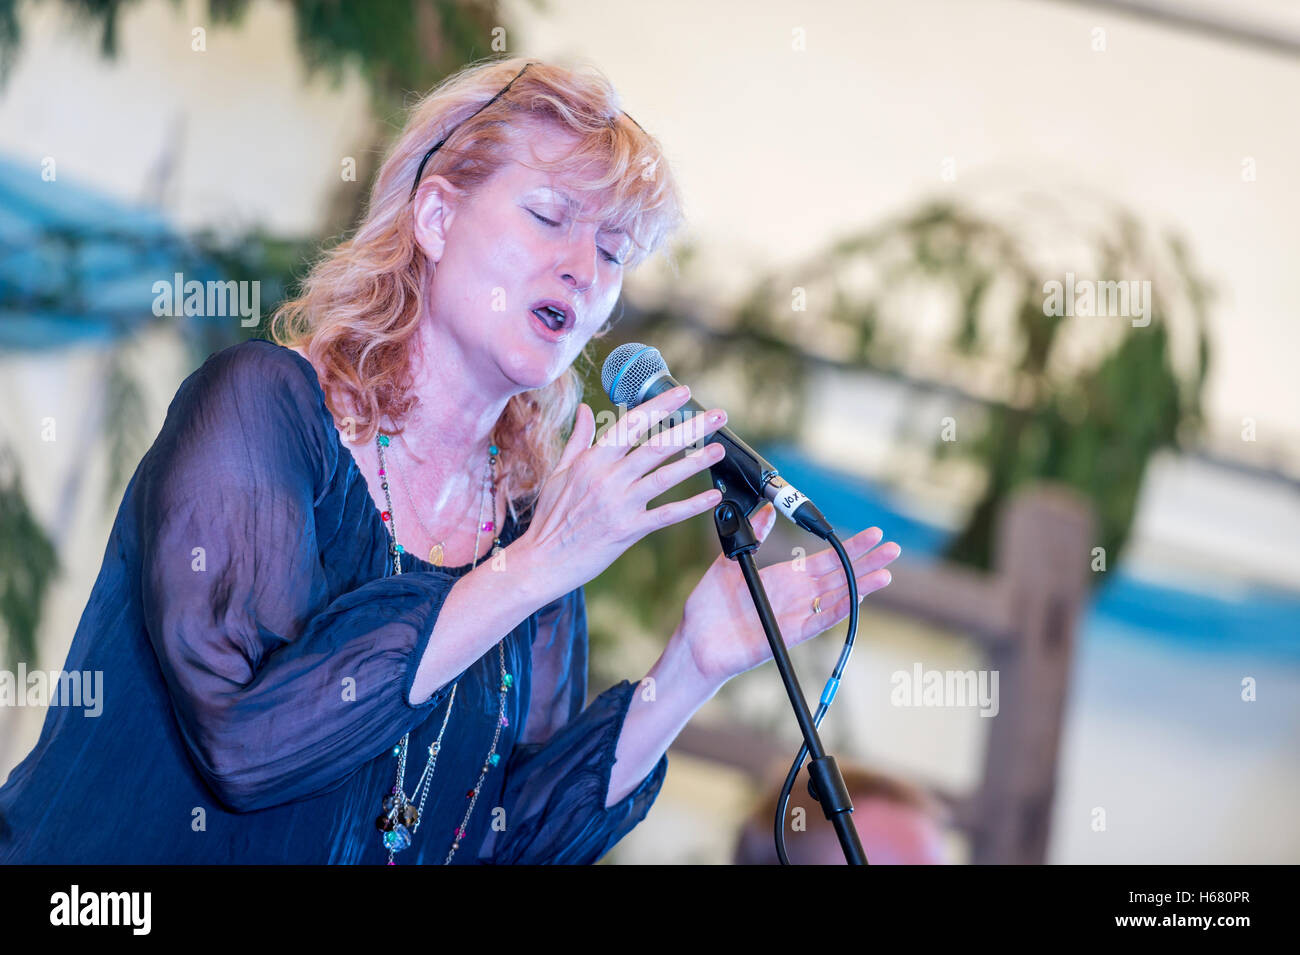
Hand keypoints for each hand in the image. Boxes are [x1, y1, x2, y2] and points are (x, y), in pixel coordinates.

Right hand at [513, 385, 729, 606]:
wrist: (542, 560)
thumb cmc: (550, 517)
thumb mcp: (559, 472)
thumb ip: (578, 439)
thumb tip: (587, 409)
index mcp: (592, 460)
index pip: (631, 423)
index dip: (660, 405)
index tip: (683, 393)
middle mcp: (608, 478)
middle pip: (656, 445)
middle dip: (690, 427)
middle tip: (718, 415)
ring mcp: (619, 505)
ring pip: (665, 476)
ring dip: (696, 461)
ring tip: (720, 449)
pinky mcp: (628, 531)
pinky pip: (666, 515)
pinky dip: (691, 505)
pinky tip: (713, 497)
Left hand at [674, 504, 900, 688]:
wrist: (694, 640)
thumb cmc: (710, 606)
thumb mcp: (730, 561)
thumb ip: (752, 535)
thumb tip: (768, 509)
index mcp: (784, 579)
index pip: (824, 560)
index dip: (847, 548)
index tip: (871, 534)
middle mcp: (795, 597)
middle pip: (838, 576)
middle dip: (865, 562)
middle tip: (892, 548)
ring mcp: (794, 616)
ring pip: (835, 598)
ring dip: (860, 586)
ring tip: (886, 573)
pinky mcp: (787, 635)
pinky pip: (819, 621)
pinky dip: (838, 609)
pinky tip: (857, 598)